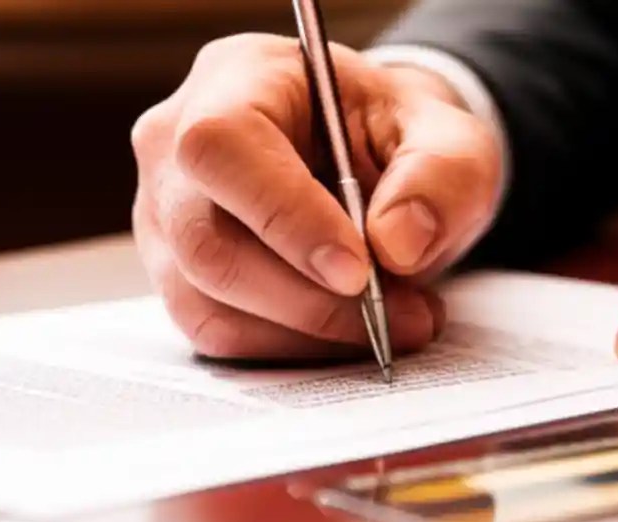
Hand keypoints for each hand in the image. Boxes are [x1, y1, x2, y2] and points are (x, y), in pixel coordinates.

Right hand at [132, 34, 502, 358]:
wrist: (381, 164)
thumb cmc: (401, 140)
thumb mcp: (451, 139)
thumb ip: (441, 177)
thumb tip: (397, 243)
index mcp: (239, 77)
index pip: (222, 146)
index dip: (285, 216)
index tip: (360, 271)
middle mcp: (176, 145)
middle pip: (209, 242)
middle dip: (313, 299)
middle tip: (401, 314)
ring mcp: (166, 216)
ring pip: (211, 302)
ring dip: (312, 331)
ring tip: (396, 320)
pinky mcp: (179, 277)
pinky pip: (221, 334)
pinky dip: (295, 348)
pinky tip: (353, 331)